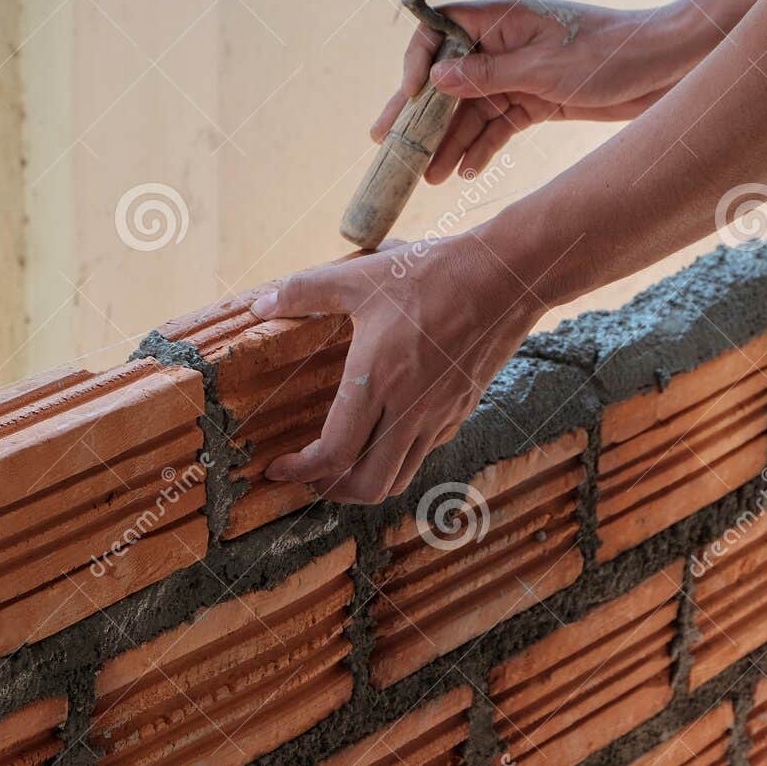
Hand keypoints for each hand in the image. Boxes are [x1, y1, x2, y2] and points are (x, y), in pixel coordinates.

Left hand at [251, 235, 542, 503]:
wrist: (507, 276)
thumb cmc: (433, 274)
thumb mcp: (360, 277)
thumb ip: (305, 291)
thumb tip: (259, 305)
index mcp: (378, 380)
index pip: (334, 453)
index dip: (301, 471)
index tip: (277, 469)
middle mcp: (410, 408)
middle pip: (368, 485)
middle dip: (332, 491)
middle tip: (309, 476)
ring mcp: (440, 414)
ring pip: (399, 476)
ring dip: (365, 481)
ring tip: (342, 465)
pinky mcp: (461, 409)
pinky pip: (424, 451)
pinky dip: (396, 457)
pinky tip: (385, 433)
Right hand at [370, 0, 712, 183]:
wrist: (669, 68)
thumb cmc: (615, 54)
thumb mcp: (546, 68)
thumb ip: (489, 76)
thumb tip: (435, 80)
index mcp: (504, 18)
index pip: (440, 33)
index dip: (418, 64)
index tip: (411, 99)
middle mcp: (506, 44)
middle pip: (449, 78)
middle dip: (421, 114)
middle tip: (388, 145)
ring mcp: (522, 74)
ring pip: (473, 109)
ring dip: (450, 141)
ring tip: (427, 176)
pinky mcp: (540, 101)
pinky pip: (501, 126)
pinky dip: (483, 148)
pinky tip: (464, 173)